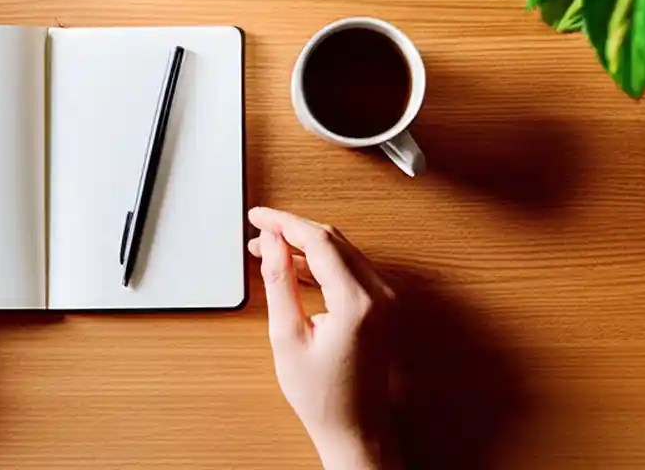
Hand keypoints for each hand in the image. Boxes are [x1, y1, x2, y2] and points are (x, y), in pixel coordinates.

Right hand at [247, 207, 394, 469]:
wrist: (355, 428)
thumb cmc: (323, 395)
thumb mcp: (287, 336)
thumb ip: (279, 281)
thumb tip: (271, 243)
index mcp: (356, 302)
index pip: (318, 240)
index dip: (284, 223)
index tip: (258, 217)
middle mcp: (379, 295)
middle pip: (333, 240)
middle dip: (293, 230)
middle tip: (259, 231)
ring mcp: (385, 300)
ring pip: (342, 251)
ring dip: (306, 245)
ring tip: (268, 249)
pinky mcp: (382, 306)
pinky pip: (351, 269)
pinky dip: (322, 262)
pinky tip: (295, 266)